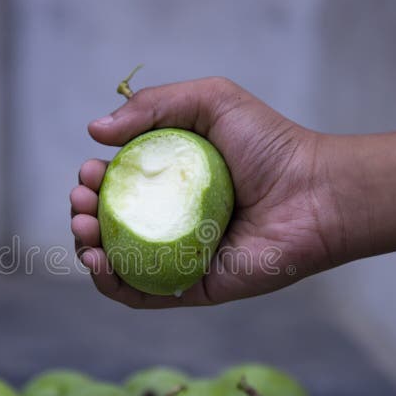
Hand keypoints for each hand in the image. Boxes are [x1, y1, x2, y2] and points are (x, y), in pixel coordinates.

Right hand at [70, 77, 346, 307]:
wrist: (314, 194)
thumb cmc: (269, 144)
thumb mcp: (209, 102)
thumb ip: (152, 106)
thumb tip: (94, 130)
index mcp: (172, 181)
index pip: (117, 186)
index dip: (93, 181)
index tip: (89, 172)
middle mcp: (171, 219)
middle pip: (109, 224)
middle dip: (82, 214)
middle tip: (81, 203)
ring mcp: (180, 255)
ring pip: (117, 261)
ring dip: (87, 250)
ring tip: (83, 230)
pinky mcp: (192, 287)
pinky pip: (141, 293)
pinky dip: (111, 284)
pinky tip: (98, 263)